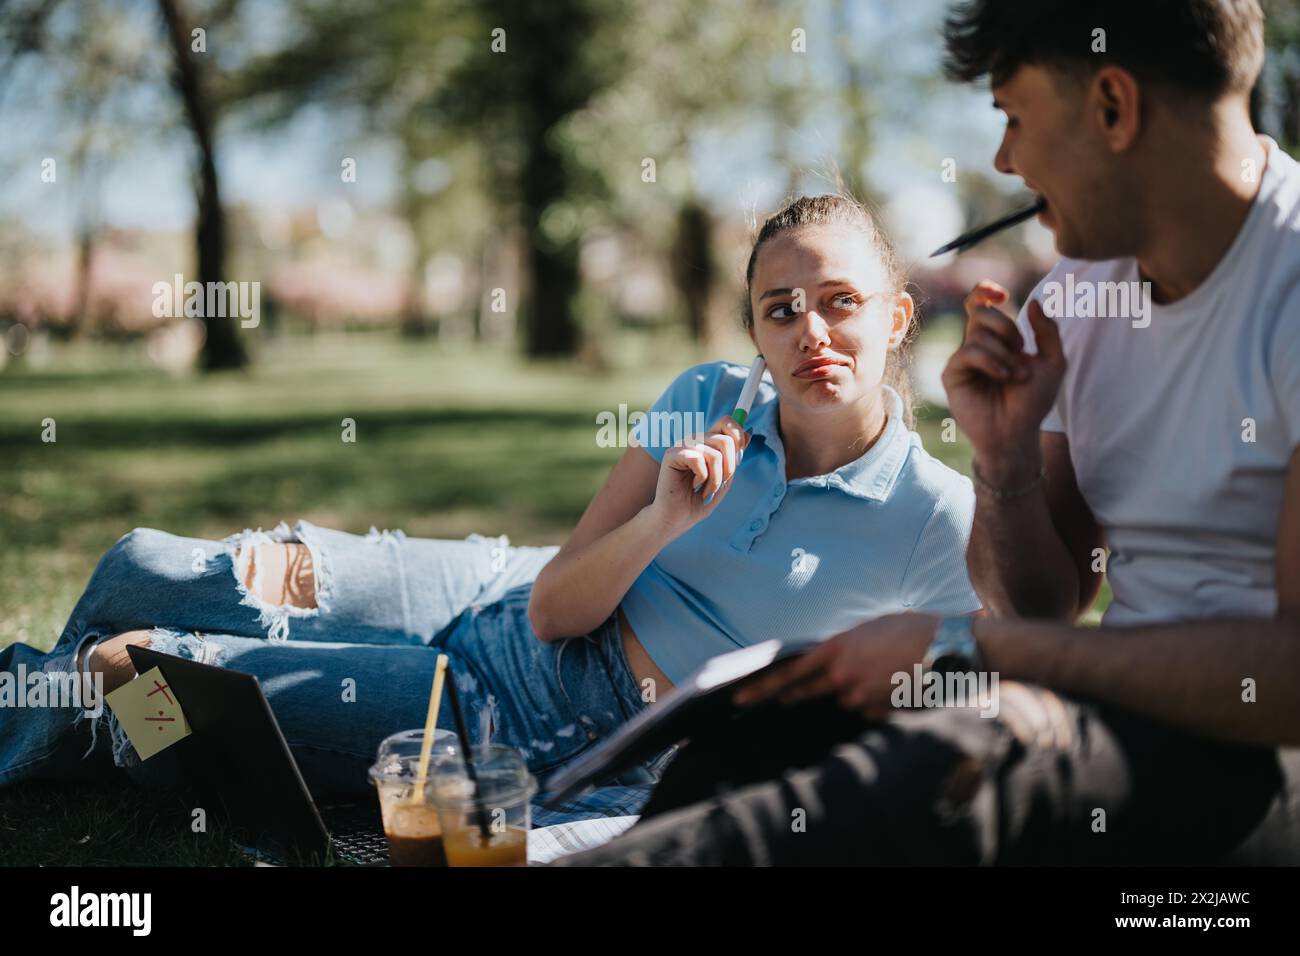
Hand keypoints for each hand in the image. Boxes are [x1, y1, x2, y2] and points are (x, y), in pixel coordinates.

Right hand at [647, 414, 750, 536]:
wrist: (676, 518)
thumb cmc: (697, 501)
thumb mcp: (723, 478)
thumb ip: (734, 457)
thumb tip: (748, 434)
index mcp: (706, 442)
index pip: (726, 422)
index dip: (738, 435)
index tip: (737, 458)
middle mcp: (695, 440)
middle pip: (726, 440)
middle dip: (729, 468)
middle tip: (719, 483)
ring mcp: (682, 445)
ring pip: (715, 454)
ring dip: (715, 479)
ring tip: (705, 489)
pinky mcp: (672, 454)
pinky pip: (699, 459)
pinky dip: (702, 478)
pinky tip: (693, 485)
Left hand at [733, 613, 939, 717]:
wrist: (946, 647)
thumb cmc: (910, 628)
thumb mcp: (869, 628)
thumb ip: (844, 647)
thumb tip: (830, 661)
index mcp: (836, 651)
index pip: (791, 672)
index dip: (765, 685)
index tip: (742, 695)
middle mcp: (842, 677)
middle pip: (808, 692)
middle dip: (792, 695)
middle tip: (769, 700)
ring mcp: (860, 697)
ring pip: (844, 699)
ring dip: (853, 689)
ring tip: (881, 670)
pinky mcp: (879, 711)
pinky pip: (867, 709)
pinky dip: (874, 700)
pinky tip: (893, 683)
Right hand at [941, 281, 1065, 482]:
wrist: (1016, 432)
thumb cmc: (1032, 402)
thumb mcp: (1053, 362)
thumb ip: (1048, 331)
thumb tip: (1034, 301)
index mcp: (996, 339)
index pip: (981, 304)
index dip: (984, 292)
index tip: (1001, 294)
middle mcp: (976, 346)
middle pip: (980, 312)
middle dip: (1006, 327)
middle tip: (1021, 349)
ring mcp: (963, 360)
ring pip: (976, 332)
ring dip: (1004, 352)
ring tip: (1016, 375)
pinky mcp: (952, 374)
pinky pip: (968, 352)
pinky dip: (991, 361)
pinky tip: (1003, 377)